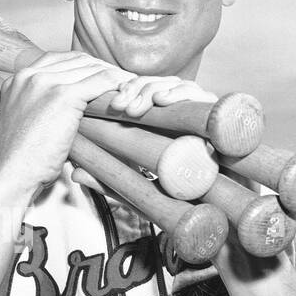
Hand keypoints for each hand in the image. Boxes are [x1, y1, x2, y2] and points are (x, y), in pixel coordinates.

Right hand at [0, 51, 130, 202]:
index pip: (59, 60)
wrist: (12, 176)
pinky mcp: (62, 96)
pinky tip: (126, 95)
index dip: (84, 67)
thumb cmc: (21, 160)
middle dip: (102, 68)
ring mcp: (45, 83)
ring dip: (113, 76)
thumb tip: (65, 108)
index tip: (99, 77)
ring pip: (90, 68)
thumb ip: (38, 106)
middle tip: (120, 82)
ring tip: (129, 88)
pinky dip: (117, 85)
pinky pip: (99, 82)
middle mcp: (29, 76)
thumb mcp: (25, 123)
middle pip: (77, 60)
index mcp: (18, 80)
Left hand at [72, 74, 217, 191]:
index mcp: (160, 122)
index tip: (109, 105)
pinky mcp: (218, 113)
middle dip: (134, 90)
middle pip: (154, 84)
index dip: (123, 92)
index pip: (138, 94)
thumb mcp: (137, 189)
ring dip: (151, 91)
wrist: (219, 211)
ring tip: (136, 107)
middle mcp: (179, 112)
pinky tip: (163, 100)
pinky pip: (198, 93)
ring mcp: (199, 110)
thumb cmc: (178, 197)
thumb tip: (76, 173)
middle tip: (119, 106)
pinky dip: (180, 93)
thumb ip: (109, 180)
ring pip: (173, 84)